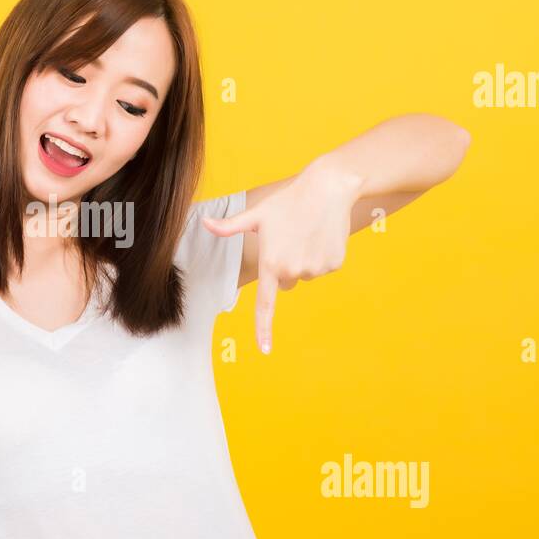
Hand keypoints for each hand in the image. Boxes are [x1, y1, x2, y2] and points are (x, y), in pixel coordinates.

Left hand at [201, 164, 357, 354]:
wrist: (328, 188)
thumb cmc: (287, 200)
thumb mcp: (256, 215)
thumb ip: (229, 226)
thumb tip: (203, 223)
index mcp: (271, 263)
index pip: (265, 304)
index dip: (264, 329)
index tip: (265, 350)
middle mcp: (293, 271)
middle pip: (285, 283)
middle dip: (284, 267)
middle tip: (288, 239)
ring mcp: (316, 269)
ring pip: (304, 274)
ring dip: (303, 259)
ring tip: (305, 232)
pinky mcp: (334, 265)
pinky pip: (322, 268)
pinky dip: (321, 255)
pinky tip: (321, 234)